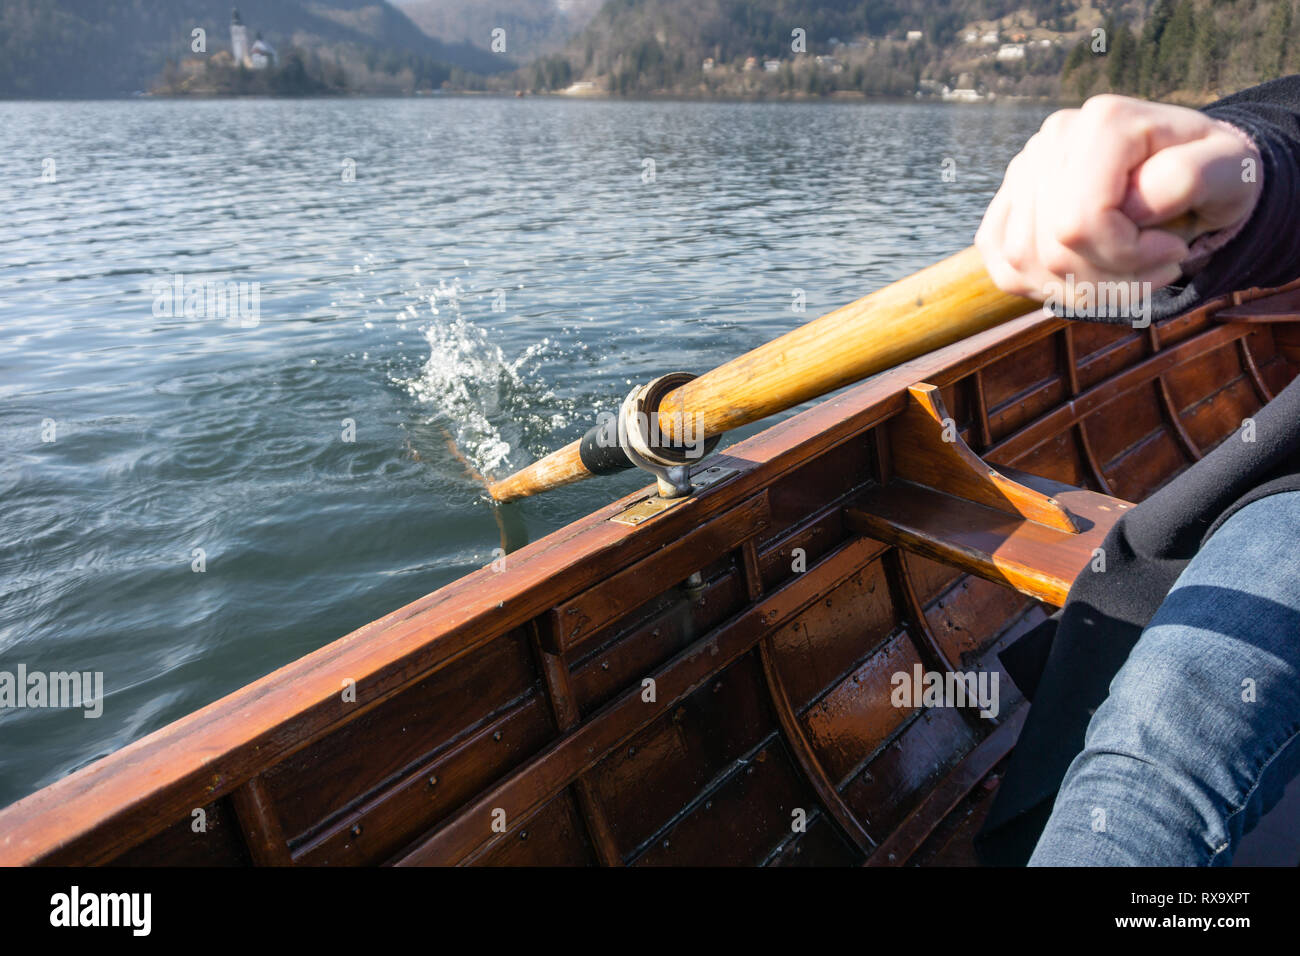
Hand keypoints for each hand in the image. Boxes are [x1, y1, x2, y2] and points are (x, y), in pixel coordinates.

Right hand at [976, 94, 1262, 303]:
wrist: (1194, 170)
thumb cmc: (1216, 172)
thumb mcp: (1229, 170)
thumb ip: (1188, 178)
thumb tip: (1130, 205)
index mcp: (1103, 123)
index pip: (1080, 220)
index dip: (1127, 256)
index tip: (1174, 252)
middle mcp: (1053, 139)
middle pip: (1051, 248)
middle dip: (1109, 277)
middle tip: (1158, 267)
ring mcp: (1024, 170)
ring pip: (1022, 262)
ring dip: (1081, 287)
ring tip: (1129, 273)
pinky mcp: (1009, 204)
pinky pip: (1002, 264)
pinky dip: (1044, 285)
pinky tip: (1089, 274)